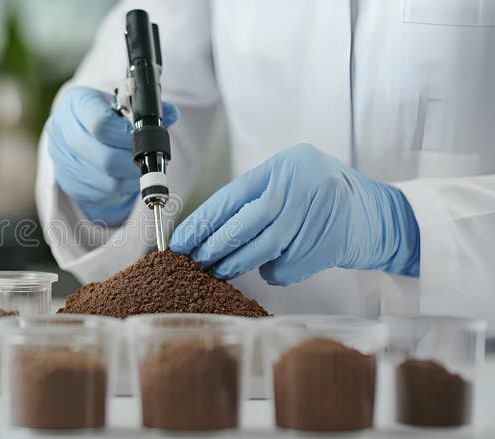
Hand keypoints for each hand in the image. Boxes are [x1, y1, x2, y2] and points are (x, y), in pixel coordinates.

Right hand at [46, 86, 178, 225]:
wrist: (77, 129)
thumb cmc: (105, 113)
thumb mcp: (122, 102)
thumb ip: (146, 110)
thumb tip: (172, 114)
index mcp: (76, 103)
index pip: (102, 125)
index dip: (128, 136)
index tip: (145, 138)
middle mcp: (62, 131)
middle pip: (105, 158)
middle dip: (133, 162)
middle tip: (148, 159)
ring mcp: (62, 160)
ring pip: (106, 181)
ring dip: (130, 178)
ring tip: (141, 169)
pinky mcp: (68, 183)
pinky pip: (101, 194)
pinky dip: (120, 189)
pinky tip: (125, 177)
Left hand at [170, 144, 419, 284]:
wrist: (382, 215)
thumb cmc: (325, 199)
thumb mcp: (292, 184)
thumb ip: (257, 200)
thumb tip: (207, 233)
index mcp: (285, 165)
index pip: (233, 196)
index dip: (204, 221)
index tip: (181, 240)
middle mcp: (302, 184)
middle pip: (247, 222)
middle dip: (217, 245)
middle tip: (196, 261)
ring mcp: (320, 212)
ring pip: (266, 247)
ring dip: (239, 263)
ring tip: (221, 271)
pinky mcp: (331, 242)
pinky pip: (288, 266)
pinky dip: (274, 272)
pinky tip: (271, 270)